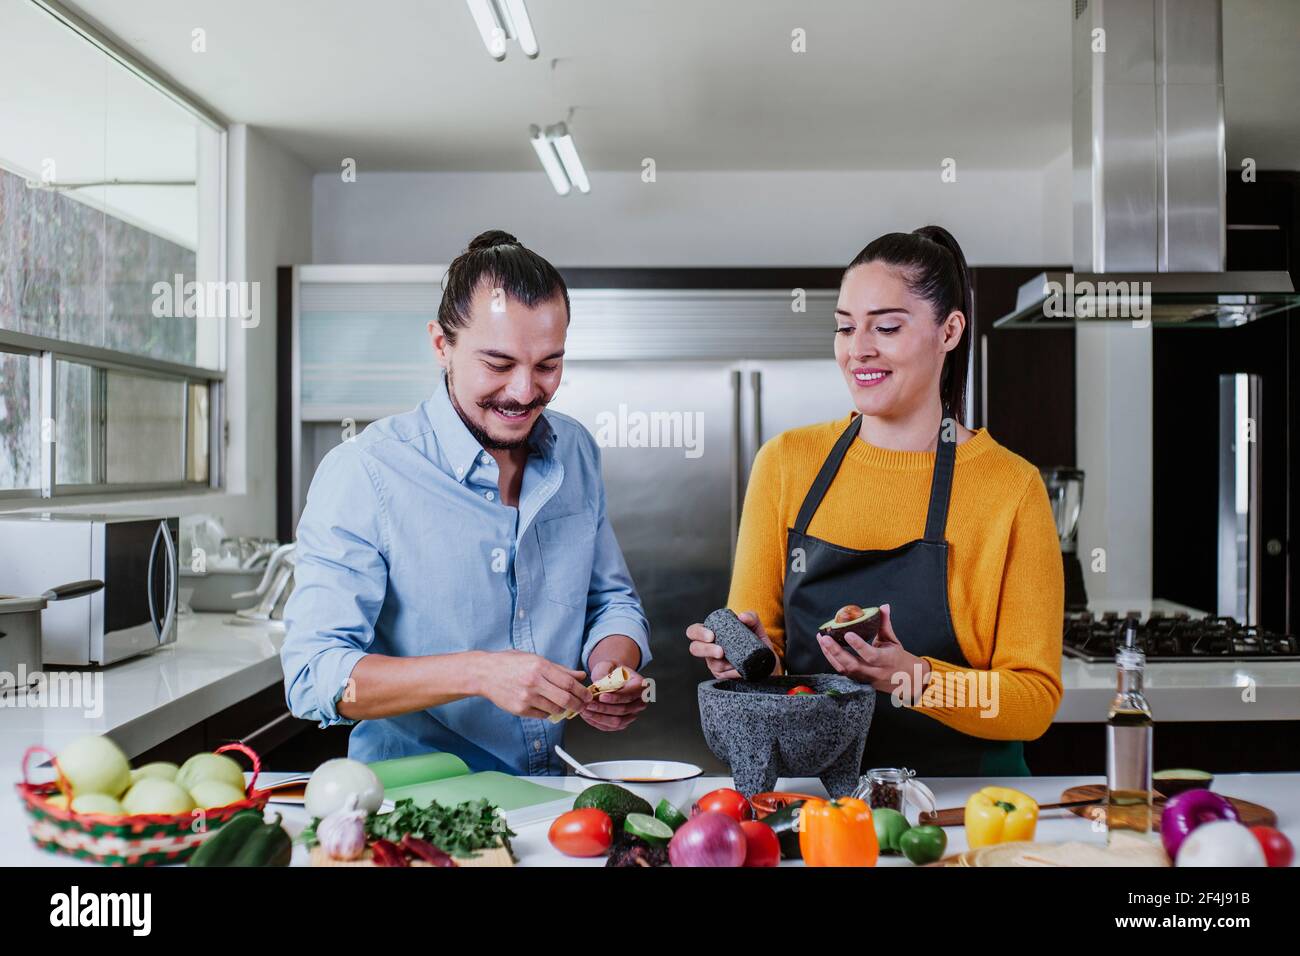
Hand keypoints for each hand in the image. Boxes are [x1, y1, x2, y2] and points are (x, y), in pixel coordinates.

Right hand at [474, 650, 589, 719]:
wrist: (485, 673)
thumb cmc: (511, 663)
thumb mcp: (536, 659)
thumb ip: (560, 669)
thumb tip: (581, 676)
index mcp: (540, 666)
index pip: (569, 683)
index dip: (582, 692)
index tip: (588, 696)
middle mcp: (534, 682)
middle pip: (565, 699)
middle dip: (578, 705)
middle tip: (582, 706)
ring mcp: (526, 697)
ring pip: (555, 709)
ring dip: (563, 709)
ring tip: (564, 705)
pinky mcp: (519, 709)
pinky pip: (542, 715)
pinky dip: (549, 712)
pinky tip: (547, 706)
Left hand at [579, 659, 648, 731]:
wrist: (612, 678)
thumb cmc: (611, 671)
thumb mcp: (608, 666)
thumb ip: (604, 674)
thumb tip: (598, 687)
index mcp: (641, 686)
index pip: (629, 695)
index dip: (615, 698)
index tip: (601, 696)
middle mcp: (640, 702)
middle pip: (623, 710)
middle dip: (604, 708)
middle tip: (589, 704)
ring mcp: (633, 714)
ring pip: (617, 722)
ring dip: (600, 718)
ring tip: (586, 711)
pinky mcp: (623, 723)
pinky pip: (611, 727)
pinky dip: (598, 723)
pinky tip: (588, 716)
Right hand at [686, 610, 782, 678]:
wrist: (769, 663)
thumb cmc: (757, 643)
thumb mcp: (756, 628)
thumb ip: (751, 617)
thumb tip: (742, 617)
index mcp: (712, 634)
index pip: (694, 631)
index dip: (698, 633)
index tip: (711, 636)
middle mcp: (709, 650)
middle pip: (695, 648)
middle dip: (706, 650)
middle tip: (721, 652)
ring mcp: (715, 664)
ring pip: (713, 665)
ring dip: (725, 664)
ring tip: (739, 661)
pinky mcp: (723, 677)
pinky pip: (725, 676)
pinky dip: (734, 672)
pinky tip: (742, 670)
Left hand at [815, 604, 929, 698]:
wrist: (907, 681)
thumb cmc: (900, 659)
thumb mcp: (893, 641)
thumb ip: (885, 624)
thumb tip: (884, 606)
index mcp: (887, 660)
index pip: (871, 655)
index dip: (859, 646)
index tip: (848, 634)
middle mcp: (876, 672)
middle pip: (853, 665)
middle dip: (836, 652)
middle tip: (825, 638)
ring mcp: (867, 679)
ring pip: (845, 670)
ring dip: (830, 655)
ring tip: (822, 640)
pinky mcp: (859, 681)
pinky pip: (843, 672)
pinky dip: (833, 660)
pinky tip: (825, 648)